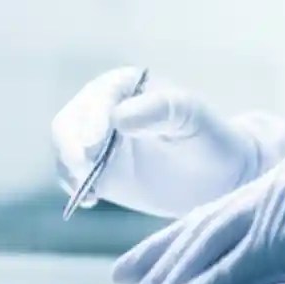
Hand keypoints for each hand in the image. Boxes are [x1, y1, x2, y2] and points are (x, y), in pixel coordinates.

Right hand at [52, 67, 261, 217]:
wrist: (219, 176)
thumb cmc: (210, 138)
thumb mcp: (191, 117)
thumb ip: (159, 109)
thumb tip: (118, 116)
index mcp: (128, 84)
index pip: (99, 98)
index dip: (94, 120)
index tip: (97, 145)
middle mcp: (105, 107)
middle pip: (72, 121)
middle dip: (72, 145)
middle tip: (86, 169)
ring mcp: (97, 140)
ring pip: (66, 147)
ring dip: (69, 167)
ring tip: (91, 189)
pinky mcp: (96, 169)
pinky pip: (71, 174)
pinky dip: (73, 185)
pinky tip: (91, 199)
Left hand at [112, 153, 284, 283]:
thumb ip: (284, 248)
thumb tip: (241, 274)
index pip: (219, 211)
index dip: (174, 240)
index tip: (139, 266)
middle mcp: (283, 178)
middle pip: (206, 222)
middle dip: (160, 256)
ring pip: (214, 241)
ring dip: (172, 277)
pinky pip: (239, 265)